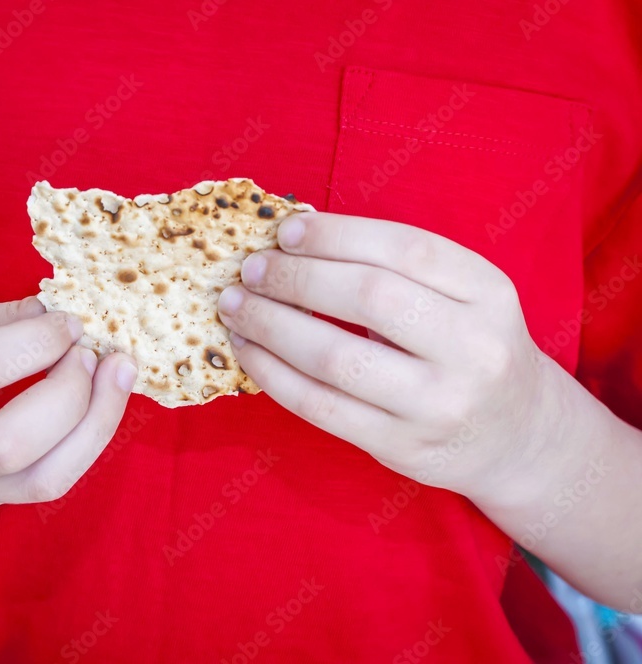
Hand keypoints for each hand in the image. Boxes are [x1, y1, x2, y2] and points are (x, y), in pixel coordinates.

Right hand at [0, 296, 137, 510]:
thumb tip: (60, 316)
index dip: (38, 341)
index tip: (70, 319)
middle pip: (12, 442)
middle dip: (72, 392)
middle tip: (94, 351)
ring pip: (41, 480)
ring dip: (95, 427)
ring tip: (116, 377)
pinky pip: (42, 484)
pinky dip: (80, 443)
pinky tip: (93, 405)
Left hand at [217, 211, 564, 501]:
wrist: (518, 437)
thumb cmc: (469, 348)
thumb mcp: (464, 296)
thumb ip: (396, 267)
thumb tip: (296, 236)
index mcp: (489, 293)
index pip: (405, 250)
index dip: (336, 235)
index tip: (286, 231)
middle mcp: (472, 349)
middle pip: (368, 298)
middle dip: (296, 278)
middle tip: (252, 270)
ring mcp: (438, 404)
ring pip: (335, 358)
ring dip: (271, 326)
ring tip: (235, 307)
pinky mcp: (402, 446)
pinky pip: (320, 407)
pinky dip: (272, 374)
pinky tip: (248, 350)